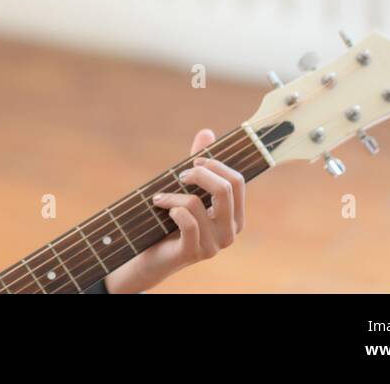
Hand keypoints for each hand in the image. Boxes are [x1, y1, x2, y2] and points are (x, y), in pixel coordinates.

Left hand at [102, 128, 245, 292]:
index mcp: (235, 215)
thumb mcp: (186, 190)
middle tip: (179, 175)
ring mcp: (214, 244)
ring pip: (197, 203)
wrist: (153, 257)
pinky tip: (161, 206)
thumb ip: (199, 165)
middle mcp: (231, 231)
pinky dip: (171, 207)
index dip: (215, 164)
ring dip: (173, 194)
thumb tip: (207, 132)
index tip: (194, 162)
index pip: (237, 180)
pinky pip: (187, 221)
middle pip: (225, 188)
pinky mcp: (194, 252)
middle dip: (199, 173)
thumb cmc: (171, 221)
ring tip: (161, 197)